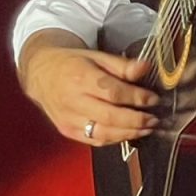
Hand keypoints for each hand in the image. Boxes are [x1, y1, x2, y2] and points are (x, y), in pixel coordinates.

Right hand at [20, 35, 160, 146]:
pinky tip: (127, 133)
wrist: (42, 73)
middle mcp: (73, 100)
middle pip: (109, 116)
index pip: (113, 92)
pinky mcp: (66, 130)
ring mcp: (68, 118)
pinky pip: (93, 139)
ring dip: (128, 133)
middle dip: (136, 121)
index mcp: (80, 77)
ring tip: (146, 129)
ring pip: (102, 133)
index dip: (136, 97)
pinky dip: (113, 139)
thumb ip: (121, 65)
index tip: (153, 99)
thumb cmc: (72, 62)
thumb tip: (145, 67)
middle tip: (153, 120)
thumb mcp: (96, 56)